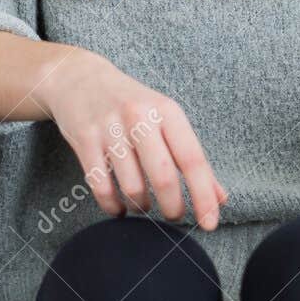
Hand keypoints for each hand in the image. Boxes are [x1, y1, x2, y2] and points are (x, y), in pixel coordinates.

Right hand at [38, 46, 228, 228]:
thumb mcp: (165, 119)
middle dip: (172, 207)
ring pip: (132, 186)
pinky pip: (101, 186)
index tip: (210, 222)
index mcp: (166, 111)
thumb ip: (192, 157)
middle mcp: (139, 117)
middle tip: (174, 216)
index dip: (204, 195)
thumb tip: (219, 198)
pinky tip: (119, 207)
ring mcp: (109, 129)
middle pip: (163, 177)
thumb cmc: (131, 103)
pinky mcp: (84, 140)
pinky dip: (113, 206)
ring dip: (142, 206)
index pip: (192, 160)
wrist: (79, 78)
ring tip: (143, 206)